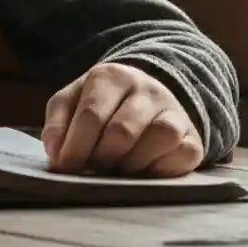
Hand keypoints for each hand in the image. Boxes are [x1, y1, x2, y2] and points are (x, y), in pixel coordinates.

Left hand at [41, 63, 202, 176]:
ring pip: (160, 136)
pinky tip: (145, 169)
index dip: (75, 147)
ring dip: (134, 163)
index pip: (91, 115)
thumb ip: (58, 124)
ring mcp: (173, 110)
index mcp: (111, 76)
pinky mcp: (193, 135)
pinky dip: (163, 168)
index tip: (65, 167)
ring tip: (119, 168)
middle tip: (94, 168)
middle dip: (102, 157)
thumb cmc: (101, 104)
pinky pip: (185, 153)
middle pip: (123, 130)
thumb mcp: (72, 102)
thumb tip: (55, 152)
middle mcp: (146, 89)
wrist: (146, 96)